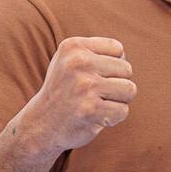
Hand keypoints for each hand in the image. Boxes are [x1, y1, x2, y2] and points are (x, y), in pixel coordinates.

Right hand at [22, 36, 136, 153]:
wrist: (41, 125)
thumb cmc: (64, 90)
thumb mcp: (70, 60)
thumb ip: (97, 51)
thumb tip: (125, 57)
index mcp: (73, 47)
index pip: (118, 49)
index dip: (112, 65)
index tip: (93, 76)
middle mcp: (78, 62)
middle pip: (127, 69)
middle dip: (117, 84)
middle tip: (95, 94)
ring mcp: (84, 86)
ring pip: (129, 90)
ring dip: (118, 101)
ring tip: (97, 103)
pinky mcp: (90, 109)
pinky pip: (123, 111)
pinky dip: (113, 117)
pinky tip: (95, 117)